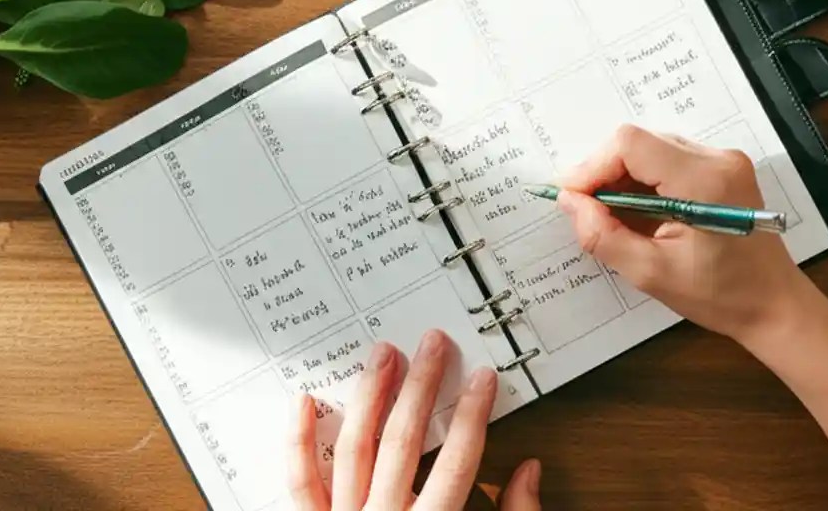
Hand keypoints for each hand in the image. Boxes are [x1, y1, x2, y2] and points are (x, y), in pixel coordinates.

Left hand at [288, 330, 541, 509]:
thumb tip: (530, 471)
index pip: (459, 462)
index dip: (473, 416)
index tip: (483, 379)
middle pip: (405, 443)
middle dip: (422, 387)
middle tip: (433, 344)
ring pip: (354, 450)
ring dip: (370, 397)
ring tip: (382, 355)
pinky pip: (298, 483)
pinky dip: (298, 441)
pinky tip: (305, 402)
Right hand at [558, 124, 807, 342]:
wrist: (775, 305)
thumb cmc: (721, 296)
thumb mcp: (651, 273)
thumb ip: (603, 235)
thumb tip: (569, 202)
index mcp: (703, 181)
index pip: (631, 144)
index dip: (592, 166)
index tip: (573, 198)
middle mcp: (717, 159)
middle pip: (640, 141)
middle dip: (605, 171)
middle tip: (585, 208)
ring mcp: (724, 160)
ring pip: (653, 147)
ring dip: (623, 175)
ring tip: (609, 213)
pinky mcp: (724, 169)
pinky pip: (671, 158)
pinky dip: (645, 179)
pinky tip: (638, 210)